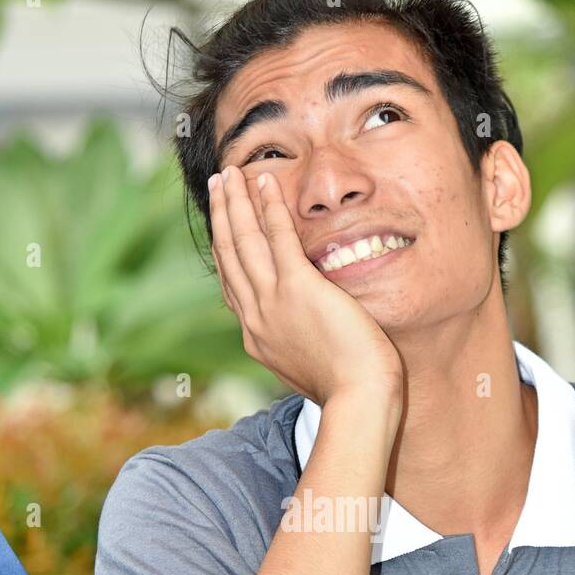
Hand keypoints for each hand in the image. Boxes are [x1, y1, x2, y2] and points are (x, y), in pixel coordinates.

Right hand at [208, 165, 402, 407]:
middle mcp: (255, 319)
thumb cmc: (348, 390)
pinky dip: (268, 207)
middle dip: (221, 217)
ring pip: (244, 242)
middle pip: (230, 257)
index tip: (223, 227)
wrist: (357, 400)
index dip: (226, 250)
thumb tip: (307, 337)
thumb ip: (300, 345)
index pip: (234, 285)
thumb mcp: (311, 368)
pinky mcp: (297, 289)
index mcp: (258, 338)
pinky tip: (264, 182)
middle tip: (216, 186)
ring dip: (234, 203)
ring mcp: (272, 304)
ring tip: (228, 174)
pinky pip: (277, 238)